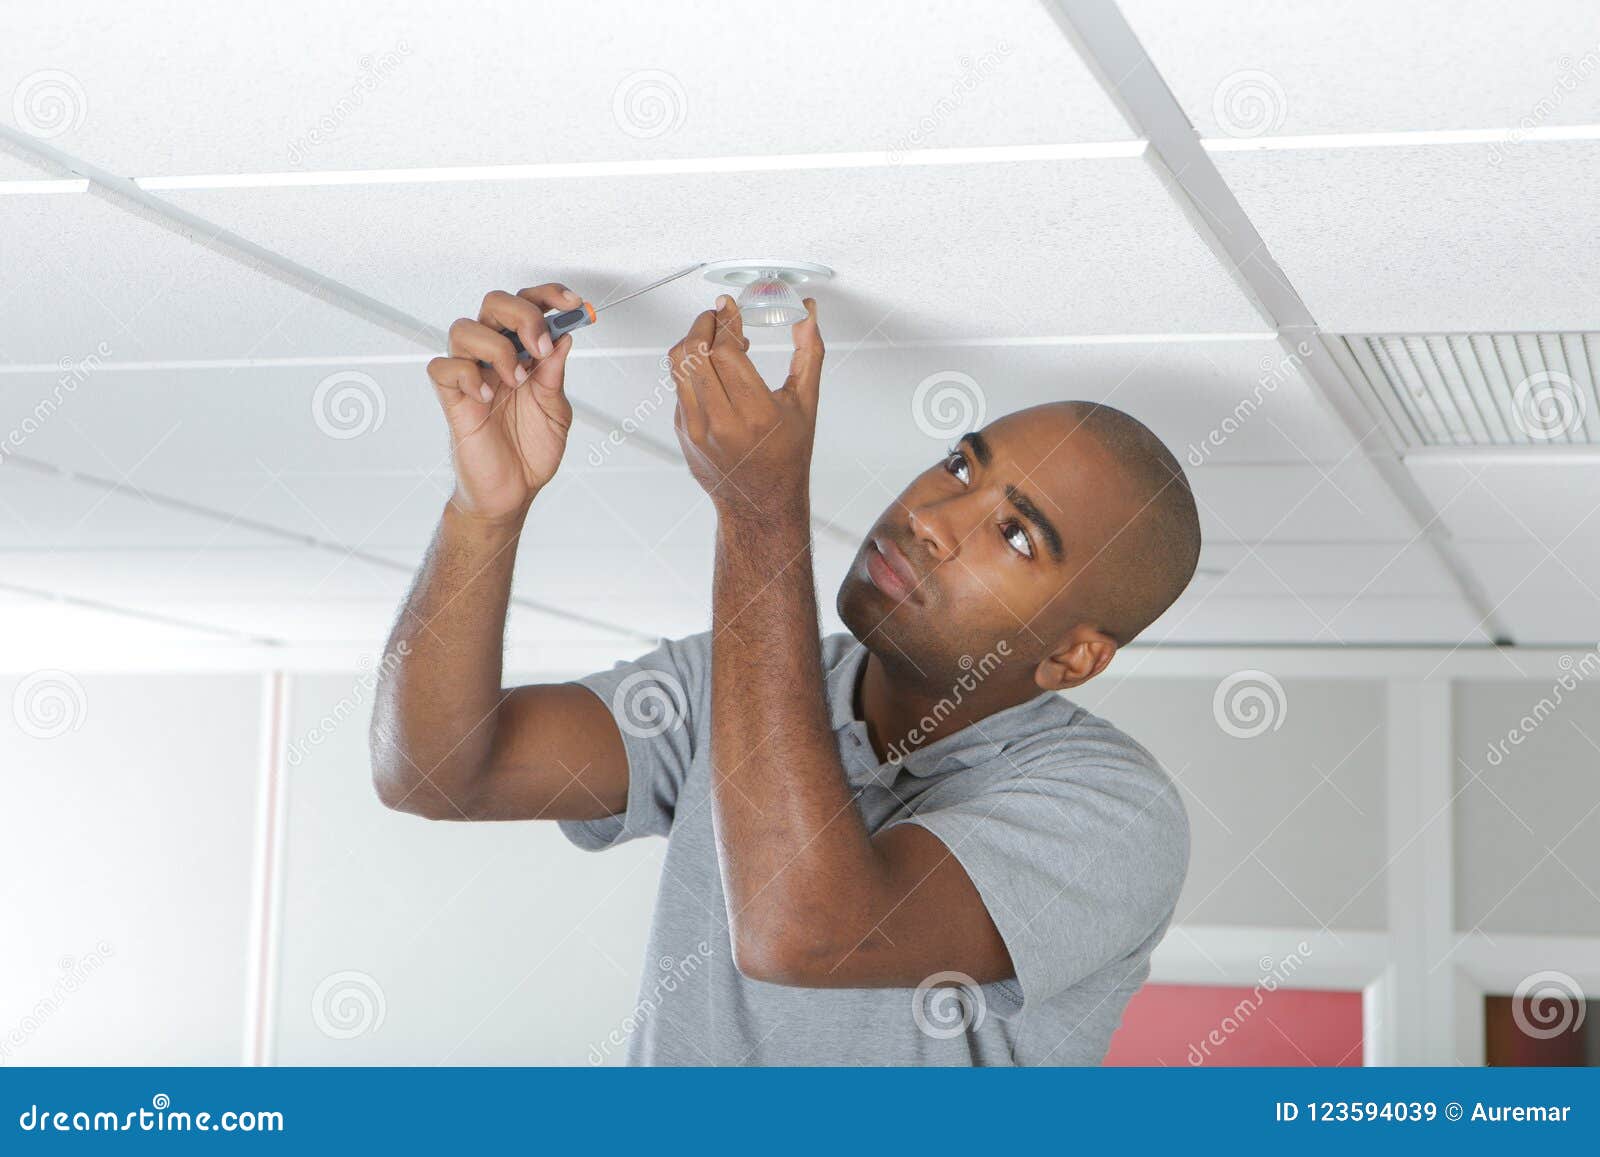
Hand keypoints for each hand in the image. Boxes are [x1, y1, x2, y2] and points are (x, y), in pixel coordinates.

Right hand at [427, 284, 582, 522]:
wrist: (512, 492)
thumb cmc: (530, 451)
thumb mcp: (557, 411)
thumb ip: (556, 375)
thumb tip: (564, 337)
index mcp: (522, 353)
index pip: (528, 305)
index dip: (548, 296)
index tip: (572, 305)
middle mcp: (494, 356)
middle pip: (494, 303)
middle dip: (523, 315)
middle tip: (541, 347)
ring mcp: (471, 374)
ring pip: (464, 328)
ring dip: (497, 348)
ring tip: (516, 381)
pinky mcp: (451, 397)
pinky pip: (443, 367)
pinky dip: (468, 375)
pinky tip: (487, 397)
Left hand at [669, 294, 823, 521]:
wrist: (760, 502)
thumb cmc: (787, 456)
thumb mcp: (805, 404)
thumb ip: (809, 352)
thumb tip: (808, 312)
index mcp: (756, 414)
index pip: (725, 351)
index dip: (726, 321)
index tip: (730, 307)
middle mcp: (721, 423)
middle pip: (694, 353)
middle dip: (705, 324)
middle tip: (719, 316)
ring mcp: (696, 429)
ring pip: (678, 366)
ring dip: (693, 341)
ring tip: (713, 337)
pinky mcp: (683, 431)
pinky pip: (679, 385)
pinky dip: (693, 367)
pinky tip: (712, 368)